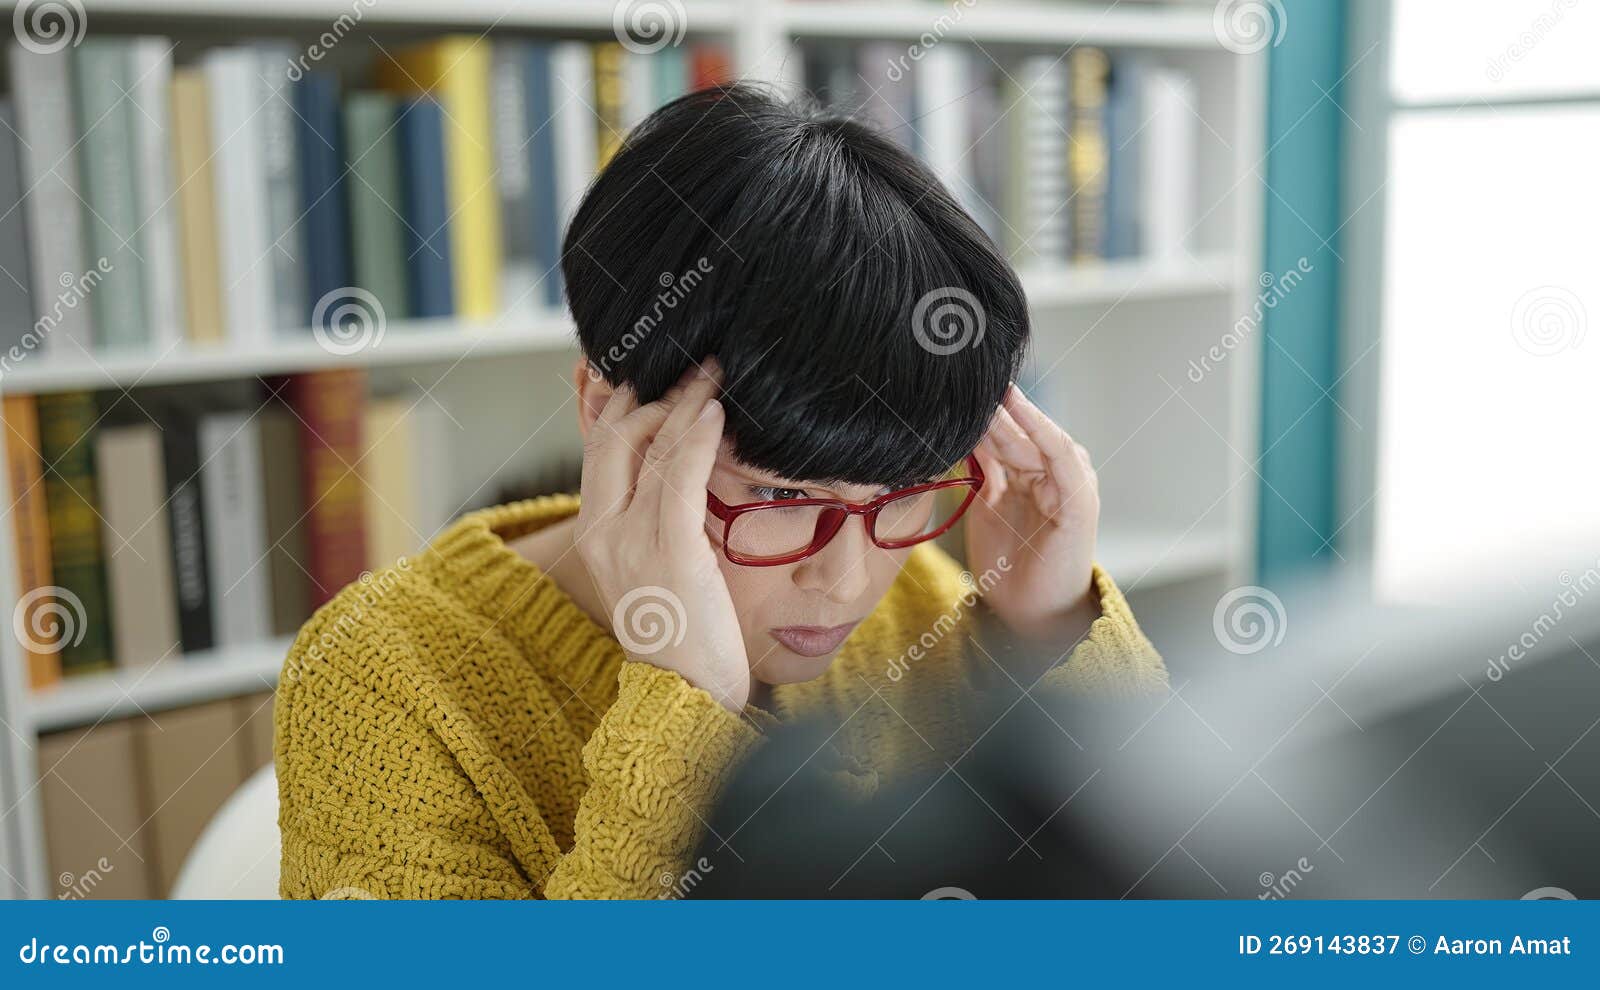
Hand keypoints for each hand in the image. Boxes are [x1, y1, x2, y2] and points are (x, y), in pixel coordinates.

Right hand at [573, 359, 749, 711]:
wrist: (684, 698)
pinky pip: (678, 478)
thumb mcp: (662, 567)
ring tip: (717, 371)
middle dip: (656, 389)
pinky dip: (697, 437)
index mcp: (597, 532)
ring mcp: (631, 541)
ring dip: (686, 401)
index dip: (627, 401)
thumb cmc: (684, 634)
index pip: (603, 447)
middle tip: (697, 361)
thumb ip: (662, 519)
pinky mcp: (668, 552)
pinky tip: (717, 412)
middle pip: (617, 434)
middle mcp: (604, 531)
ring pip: (650, 448)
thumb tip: (684, 474)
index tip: (661, 371)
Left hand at [966, 383, 1101, 650]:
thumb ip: (980, 468)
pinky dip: (1042, 430)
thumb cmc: (1010, 566)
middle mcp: (1052, 472)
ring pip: (1035, 437)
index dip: (982, 412)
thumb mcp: (985, 506)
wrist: (1032, 614)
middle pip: (1016, 431)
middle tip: (962, 379)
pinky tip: (1020, 409)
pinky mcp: (1079, 497)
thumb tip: (958, 431)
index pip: (1005, 432)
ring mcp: (1068, 482)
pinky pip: (1060, 456)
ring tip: (986, 389)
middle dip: (991, 407)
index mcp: (1032, 473)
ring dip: (1010, 413)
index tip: (953, 388)